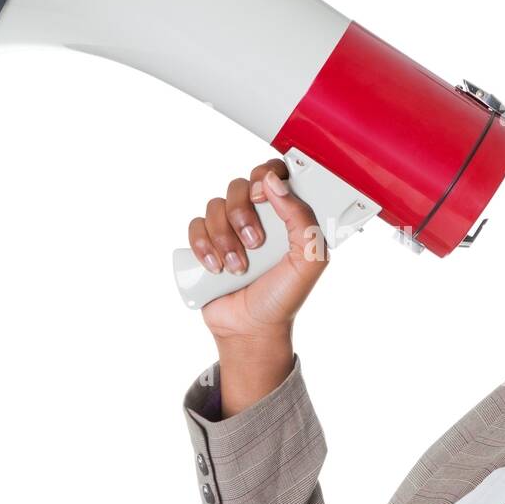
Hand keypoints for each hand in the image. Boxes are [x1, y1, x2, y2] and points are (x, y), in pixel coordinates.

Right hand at [187, 158, 330, 343]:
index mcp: (287, 216)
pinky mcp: (207, 243)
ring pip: (215, 206)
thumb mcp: (308, 261)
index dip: (265, 176)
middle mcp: (258, 217)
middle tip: (255, 243)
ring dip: (224, 238)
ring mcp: (230, 229)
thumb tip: (275, 184)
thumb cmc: (283, 297)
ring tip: (237, 267)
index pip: (274, 174)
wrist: (250, 329)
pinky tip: (215, 267)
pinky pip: (196, 225)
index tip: (264, 197)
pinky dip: (203, 245)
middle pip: (240, 186)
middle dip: (243, 215)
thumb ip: (302, 219)